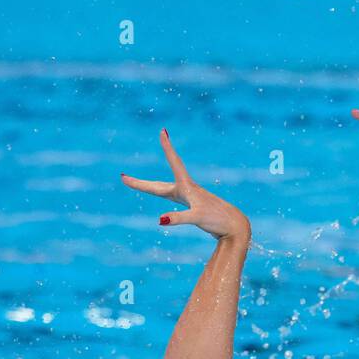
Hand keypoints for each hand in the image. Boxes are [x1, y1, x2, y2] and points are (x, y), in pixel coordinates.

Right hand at [121, 129, 250, 240]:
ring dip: (148, 188)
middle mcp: (186, 191)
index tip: (163, 131)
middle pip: (158, 186)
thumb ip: (178, 219)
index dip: (168, 147)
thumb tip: (159, 220)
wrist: (235, 227)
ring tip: (133, 184)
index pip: (175, 163)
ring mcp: (189, 199)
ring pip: (164, 191)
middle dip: (140, 183)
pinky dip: (162, 198)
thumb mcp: (196, 218)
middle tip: (122, 177)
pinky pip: (172, 200)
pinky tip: (162, 204)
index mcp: (187, 188)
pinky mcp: (192, 208)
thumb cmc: (217, 220)